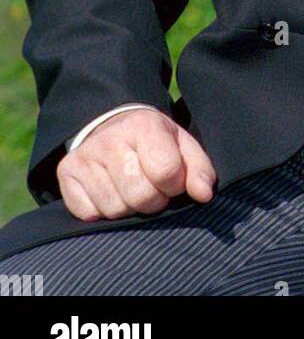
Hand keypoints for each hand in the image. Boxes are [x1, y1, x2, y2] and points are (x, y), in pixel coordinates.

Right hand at [56, 108, 216, 221]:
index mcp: (144, 125)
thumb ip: (199, 169)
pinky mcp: (66, 172)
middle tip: (151, 187)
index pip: (166, 172)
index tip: (172, 180)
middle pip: (140, 195)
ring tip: (130, 187)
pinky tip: (108, 190)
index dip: (175, 184)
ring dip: (128, 207)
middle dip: (153, 200)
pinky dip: (102, 210)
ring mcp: (85, 155)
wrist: (112, 125)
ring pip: (115, 209)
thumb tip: (204, 194)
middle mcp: (110, 138)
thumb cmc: (153, 142)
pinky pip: (88, 213)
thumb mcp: (182, 145)